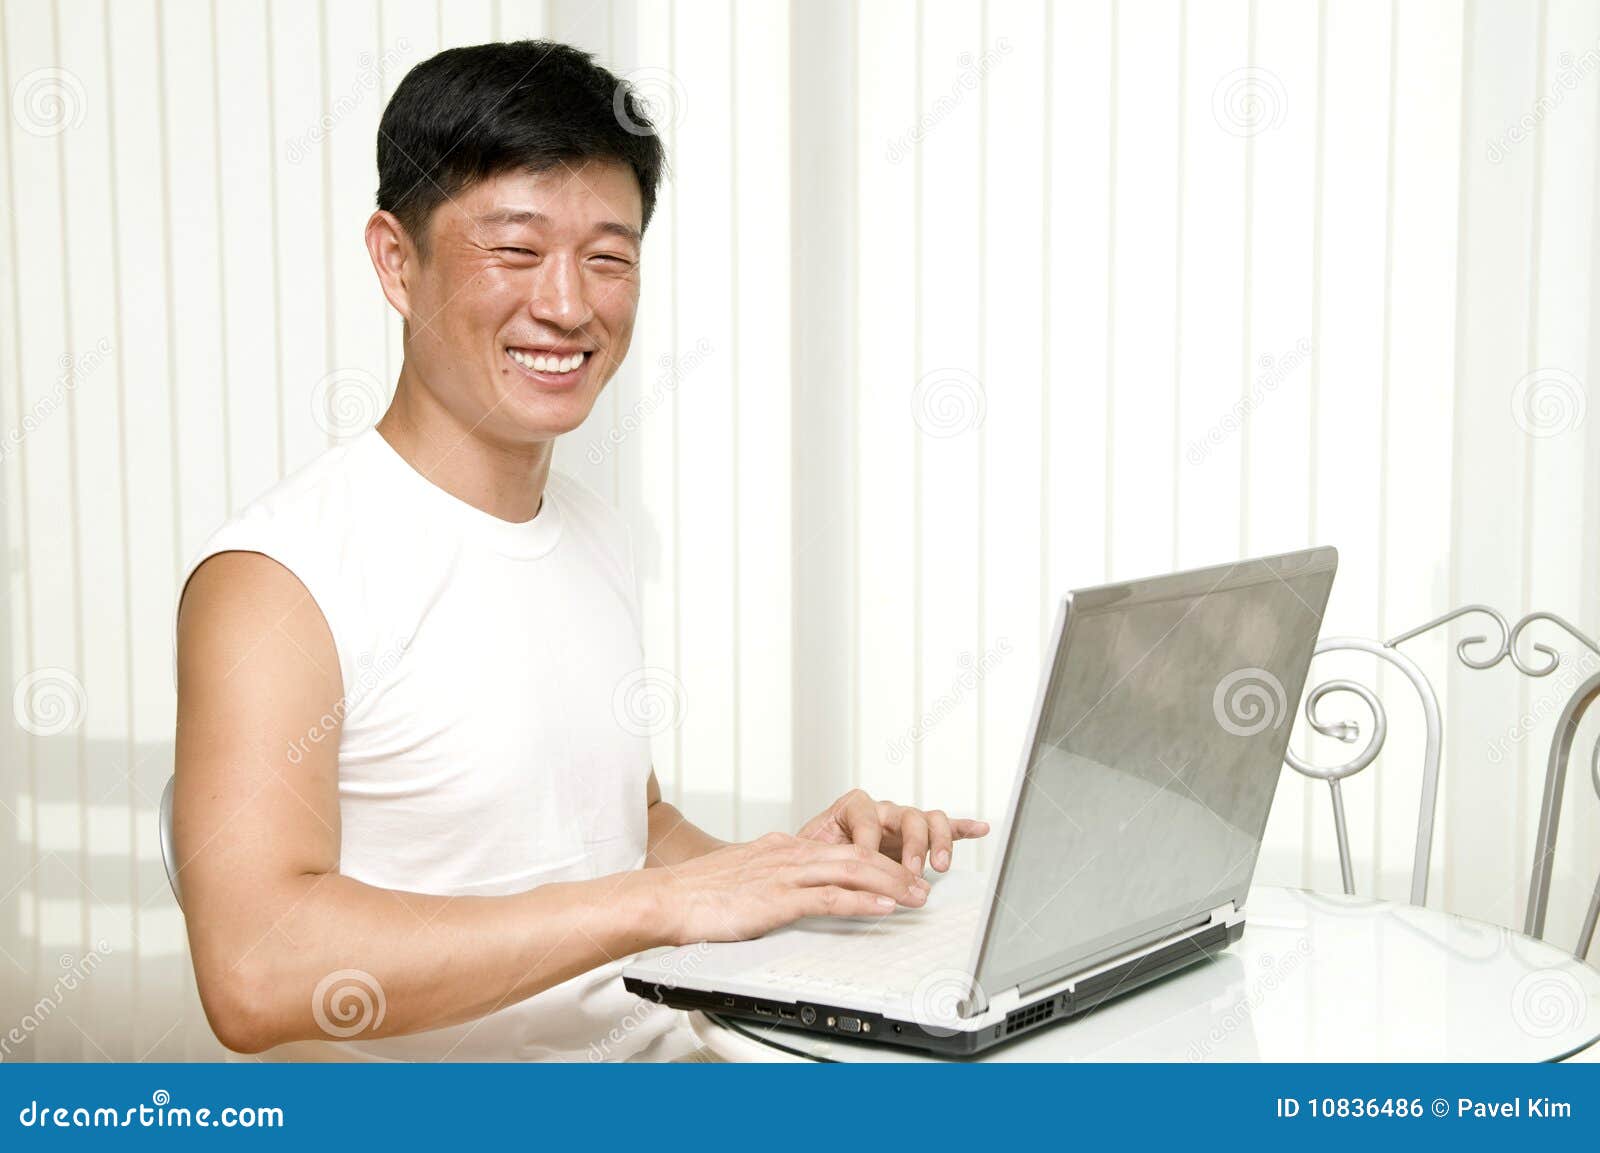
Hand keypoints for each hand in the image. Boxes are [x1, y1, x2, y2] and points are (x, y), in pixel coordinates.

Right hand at [652, 833, 930, 943]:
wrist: (666, 899)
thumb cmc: (697, 894)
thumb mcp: (742, 876)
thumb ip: (768, 876)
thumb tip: (784, 887)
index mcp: (781, 849)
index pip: (839, 849)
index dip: (875, 858)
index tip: (898, 871)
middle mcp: (788, 855)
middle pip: (856, 855)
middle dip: (895, 868)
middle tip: (922, 883)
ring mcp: (784, 875)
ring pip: (851, 870)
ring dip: (890, 883)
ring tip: (917, 894)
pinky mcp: (777, 899)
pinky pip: (829, 898)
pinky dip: (863, 901)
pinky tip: (884, 907)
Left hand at [796, 789, 989, 874]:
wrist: (814, 857)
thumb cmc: (813, 856)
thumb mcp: (811, 855)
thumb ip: (821, 858)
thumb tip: (826, 873)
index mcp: (852, 808)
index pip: (866, 819)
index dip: (869, 844)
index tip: (867, 866)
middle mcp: (882, 810)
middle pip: (906, 816)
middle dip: (912, 845)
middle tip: (913, 870)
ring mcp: (903, 821)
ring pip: (928, 820)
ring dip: (937, 842)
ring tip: (940, 864)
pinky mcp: (920, 835)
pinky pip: (946, 826)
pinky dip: (963, 827)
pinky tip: (980, 829)